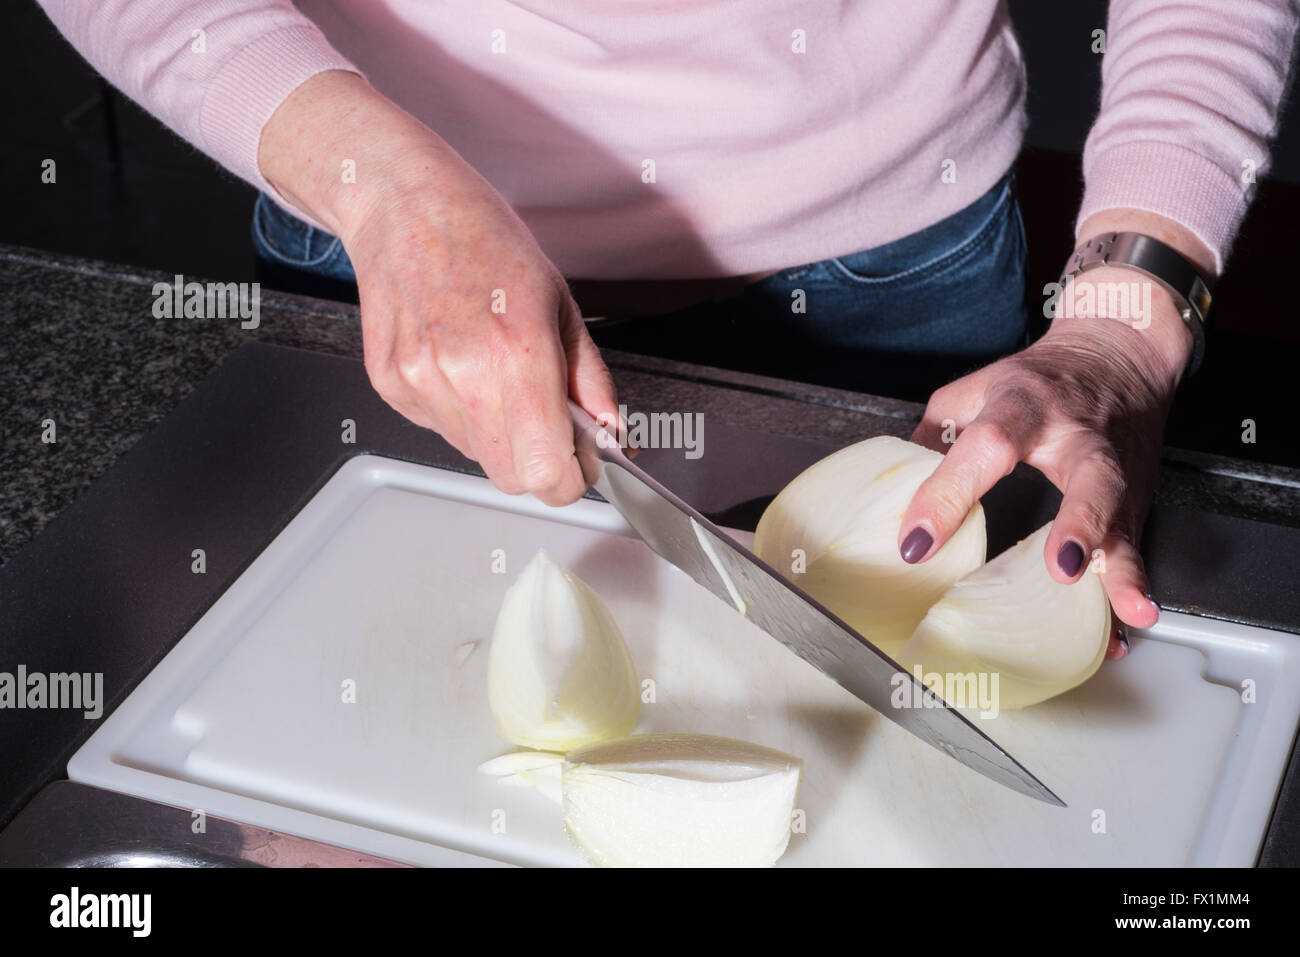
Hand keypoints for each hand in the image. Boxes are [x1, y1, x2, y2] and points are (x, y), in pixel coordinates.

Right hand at [258, 72, 617, 504]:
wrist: (405, 205)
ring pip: (475, 456)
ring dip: (498, 435)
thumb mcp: (563, 304)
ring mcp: (420, 383)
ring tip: (496, 372)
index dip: (570, 480)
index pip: (546, 472)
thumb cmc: (484, 240)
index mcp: (518, 352)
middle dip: (538, 462)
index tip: (579, 467)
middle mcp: (463, 375)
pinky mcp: (391, 385)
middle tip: (548, 421)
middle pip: (511, 477)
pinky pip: (440, 430)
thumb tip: (610, 436)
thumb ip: (591, 382)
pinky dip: (460, 413)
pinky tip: (460, 363)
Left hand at [898, 230, 1210, 655]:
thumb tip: (892, 500)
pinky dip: (1134, 581)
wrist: (1118, 353)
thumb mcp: (973, 391)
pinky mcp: (1136, 492)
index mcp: (1023, 404)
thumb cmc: (1034, 380)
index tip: (916, 542)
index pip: (985, 445)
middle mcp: (1076, 435)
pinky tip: (1130, 618)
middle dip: (1079, 521)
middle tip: (1064, 567)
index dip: (948, 493)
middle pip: (1087, 474)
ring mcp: (1114, 464)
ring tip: (1125, 607)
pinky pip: (1137, 540)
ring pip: (1126, 514)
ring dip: (1122, 564)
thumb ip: (932, 440)